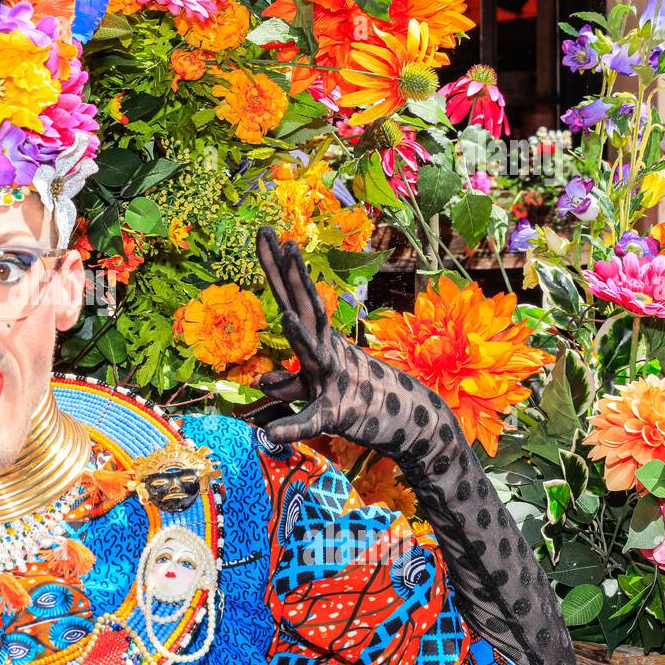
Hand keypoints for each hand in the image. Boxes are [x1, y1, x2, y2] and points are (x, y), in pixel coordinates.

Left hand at [255, 227, 380, 449]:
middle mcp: (325, 348)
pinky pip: (312, 420)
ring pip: (315, 353)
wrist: (404, 419)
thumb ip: (287, 382)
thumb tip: (260, 382)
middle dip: (290, 276)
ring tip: (287, 317)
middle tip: (279, 238)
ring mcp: (333, 377)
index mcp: (316, 337)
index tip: (263, 232)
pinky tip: (272, 431)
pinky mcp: (337, 412)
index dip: (275, 266)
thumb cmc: (352, 398)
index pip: (290, 296)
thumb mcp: (311, 390)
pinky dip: (293, 426)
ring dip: (302, 337)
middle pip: (303, 307)